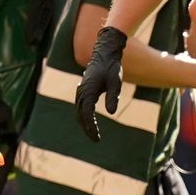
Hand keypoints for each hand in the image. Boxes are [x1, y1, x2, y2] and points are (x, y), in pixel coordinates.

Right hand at [74, 26, 127, 140]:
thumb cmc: (111, 68)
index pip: (86, 113)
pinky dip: (84, 117)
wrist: (104, 54)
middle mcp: (81, 92)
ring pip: (78, 112)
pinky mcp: (83, 91)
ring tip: (94, 135)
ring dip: (84, 124)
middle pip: (80, 115)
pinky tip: (91, 123)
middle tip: (96, 140)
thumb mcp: (116, 82)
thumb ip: (113, 97)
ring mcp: (80, 91)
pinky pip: (81, 107)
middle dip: (87, 128)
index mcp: (88, 90)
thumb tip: (111, 113)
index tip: (97, 137)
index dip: (90, 127)